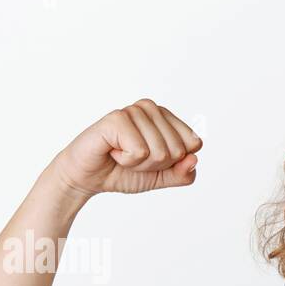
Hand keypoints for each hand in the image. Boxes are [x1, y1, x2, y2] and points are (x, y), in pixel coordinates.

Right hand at [52, 99, 201, 196]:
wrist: (89, 177)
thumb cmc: (123, 171)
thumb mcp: (160, 177)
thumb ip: (182, 174)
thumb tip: (193, 160)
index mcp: (166, 117)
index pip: (194, 143)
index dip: (175, 162)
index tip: (151, 159)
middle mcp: (151, 108)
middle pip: (178, 150)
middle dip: (156, 165)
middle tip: (133, 158)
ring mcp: (134, 111)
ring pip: (160, 152)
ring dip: (139, 164)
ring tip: (121, 154)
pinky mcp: (117, 118)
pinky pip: (140, 152)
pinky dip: (126, 161)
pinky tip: (113, 151)